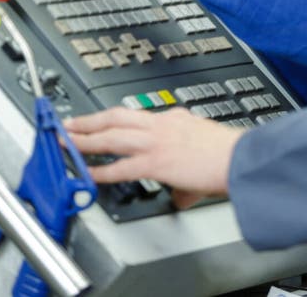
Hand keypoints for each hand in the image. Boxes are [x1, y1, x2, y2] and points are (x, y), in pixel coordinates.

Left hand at [64, 105, 243, 207]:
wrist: (238, 157)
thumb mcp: (204, 148)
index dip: (116, 120)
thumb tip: (182, 190)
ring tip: (68, 141)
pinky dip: (102, 171)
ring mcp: (156, 141)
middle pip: (117, 116)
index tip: (105, 122)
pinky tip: (89, 174)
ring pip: (112, 135)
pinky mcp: (156, 162)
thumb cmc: (228, 153)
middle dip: (91, 119)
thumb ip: (187, 170)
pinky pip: (121, 166)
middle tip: (72, 122)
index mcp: (175, 118)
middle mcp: (162, 124)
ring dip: (86, 139)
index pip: (139, 116)